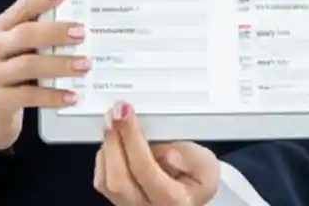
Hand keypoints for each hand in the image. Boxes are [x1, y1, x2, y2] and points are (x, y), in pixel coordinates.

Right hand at [0, 0, 89, 150]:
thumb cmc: (7, 71)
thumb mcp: (16, 48)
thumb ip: (39, 33)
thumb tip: (78, 24)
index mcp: (1, 28)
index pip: (22, 8)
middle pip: (25, 35)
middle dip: (55, 32)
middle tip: (81, 33)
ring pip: (28, 65)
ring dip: (59, 64)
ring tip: (83, 65)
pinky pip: (28, 96)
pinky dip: (52, 96)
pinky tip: (70, 96)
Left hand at [94, 101, 219, 205]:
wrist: (191, 197)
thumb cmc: (197, 181)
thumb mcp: (206, 166)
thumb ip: (190, 158)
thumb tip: (167, 153)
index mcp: (173, 200)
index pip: (145, 169)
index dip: (131, 137)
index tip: (126, 112)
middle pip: (118, 180)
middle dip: (113, 141)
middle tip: (114, 114)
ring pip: (106, 183)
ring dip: (106, 148)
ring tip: (112, 124)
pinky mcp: (119, 201)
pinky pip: (102, 181)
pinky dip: (103, 157)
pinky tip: (112, 141)